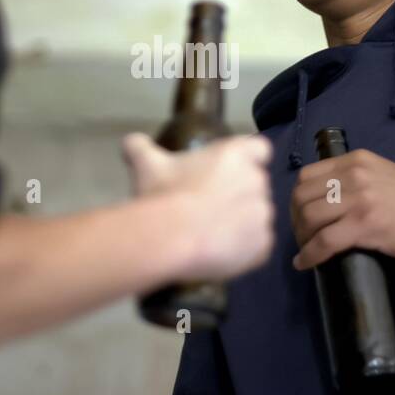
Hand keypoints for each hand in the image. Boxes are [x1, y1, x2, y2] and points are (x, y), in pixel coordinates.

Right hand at [122, 132, 275, 279]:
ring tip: (212, 234)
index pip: (259, 151)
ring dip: (241, 223)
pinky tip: (219, 252)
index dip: (246, 162)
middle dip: (237, 195)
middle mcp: (258, 180)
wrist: (172, 236)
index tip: (225, 175)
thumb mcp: (147, 164)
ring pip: (257, 217)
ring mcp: (263, 214)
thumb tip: (130, 142)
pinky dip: (244, 250)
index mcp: (238, 154)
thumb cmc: (163, 193)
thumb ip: (139, 147)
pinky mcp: (264, 245)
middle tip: (209, 208)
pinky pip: (258, 246)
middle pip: (255, 186)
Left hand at [290, 148, 394, 270]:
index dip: (297, 200)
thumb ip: (357, 181)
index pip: (306, 176)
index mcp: (356, 161)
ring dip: (301, 239)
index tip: (300, 217)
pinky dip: (309, 255)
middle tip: (302, 238)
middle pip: (301, 197)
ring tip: (306, 250)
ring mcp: (360, 199)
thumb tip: (328, 201)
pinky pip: (324, 242)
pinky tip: (306, 263)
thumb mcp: (384, 177)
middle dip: (295, 220)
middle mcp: (354, 175)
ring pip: (308, 218)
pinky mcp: (366, 225)